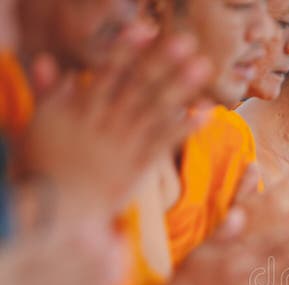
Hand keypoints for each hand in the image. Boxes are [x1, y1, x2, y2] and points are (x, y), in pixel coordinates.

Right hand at [16, 24, 212, 226]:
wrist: (52, 207)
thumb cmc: (42, 166)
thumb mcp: (37, 125)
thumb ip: (47, 93)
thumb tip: (48, 62)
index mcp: (80, 108)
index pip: (108, 72)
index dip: (128, 50)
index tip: (146, 29)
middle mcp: (104, 122)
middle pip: (138, 86)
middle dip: (163, 62)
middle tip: (187, 41)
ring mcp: (123, 144)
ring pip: (155, 109)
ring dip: (181, 86)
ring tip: (203, 66)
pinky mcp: (137, 167)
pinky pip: (164, 142)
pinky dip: (185, 126)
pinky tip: (206, 111)